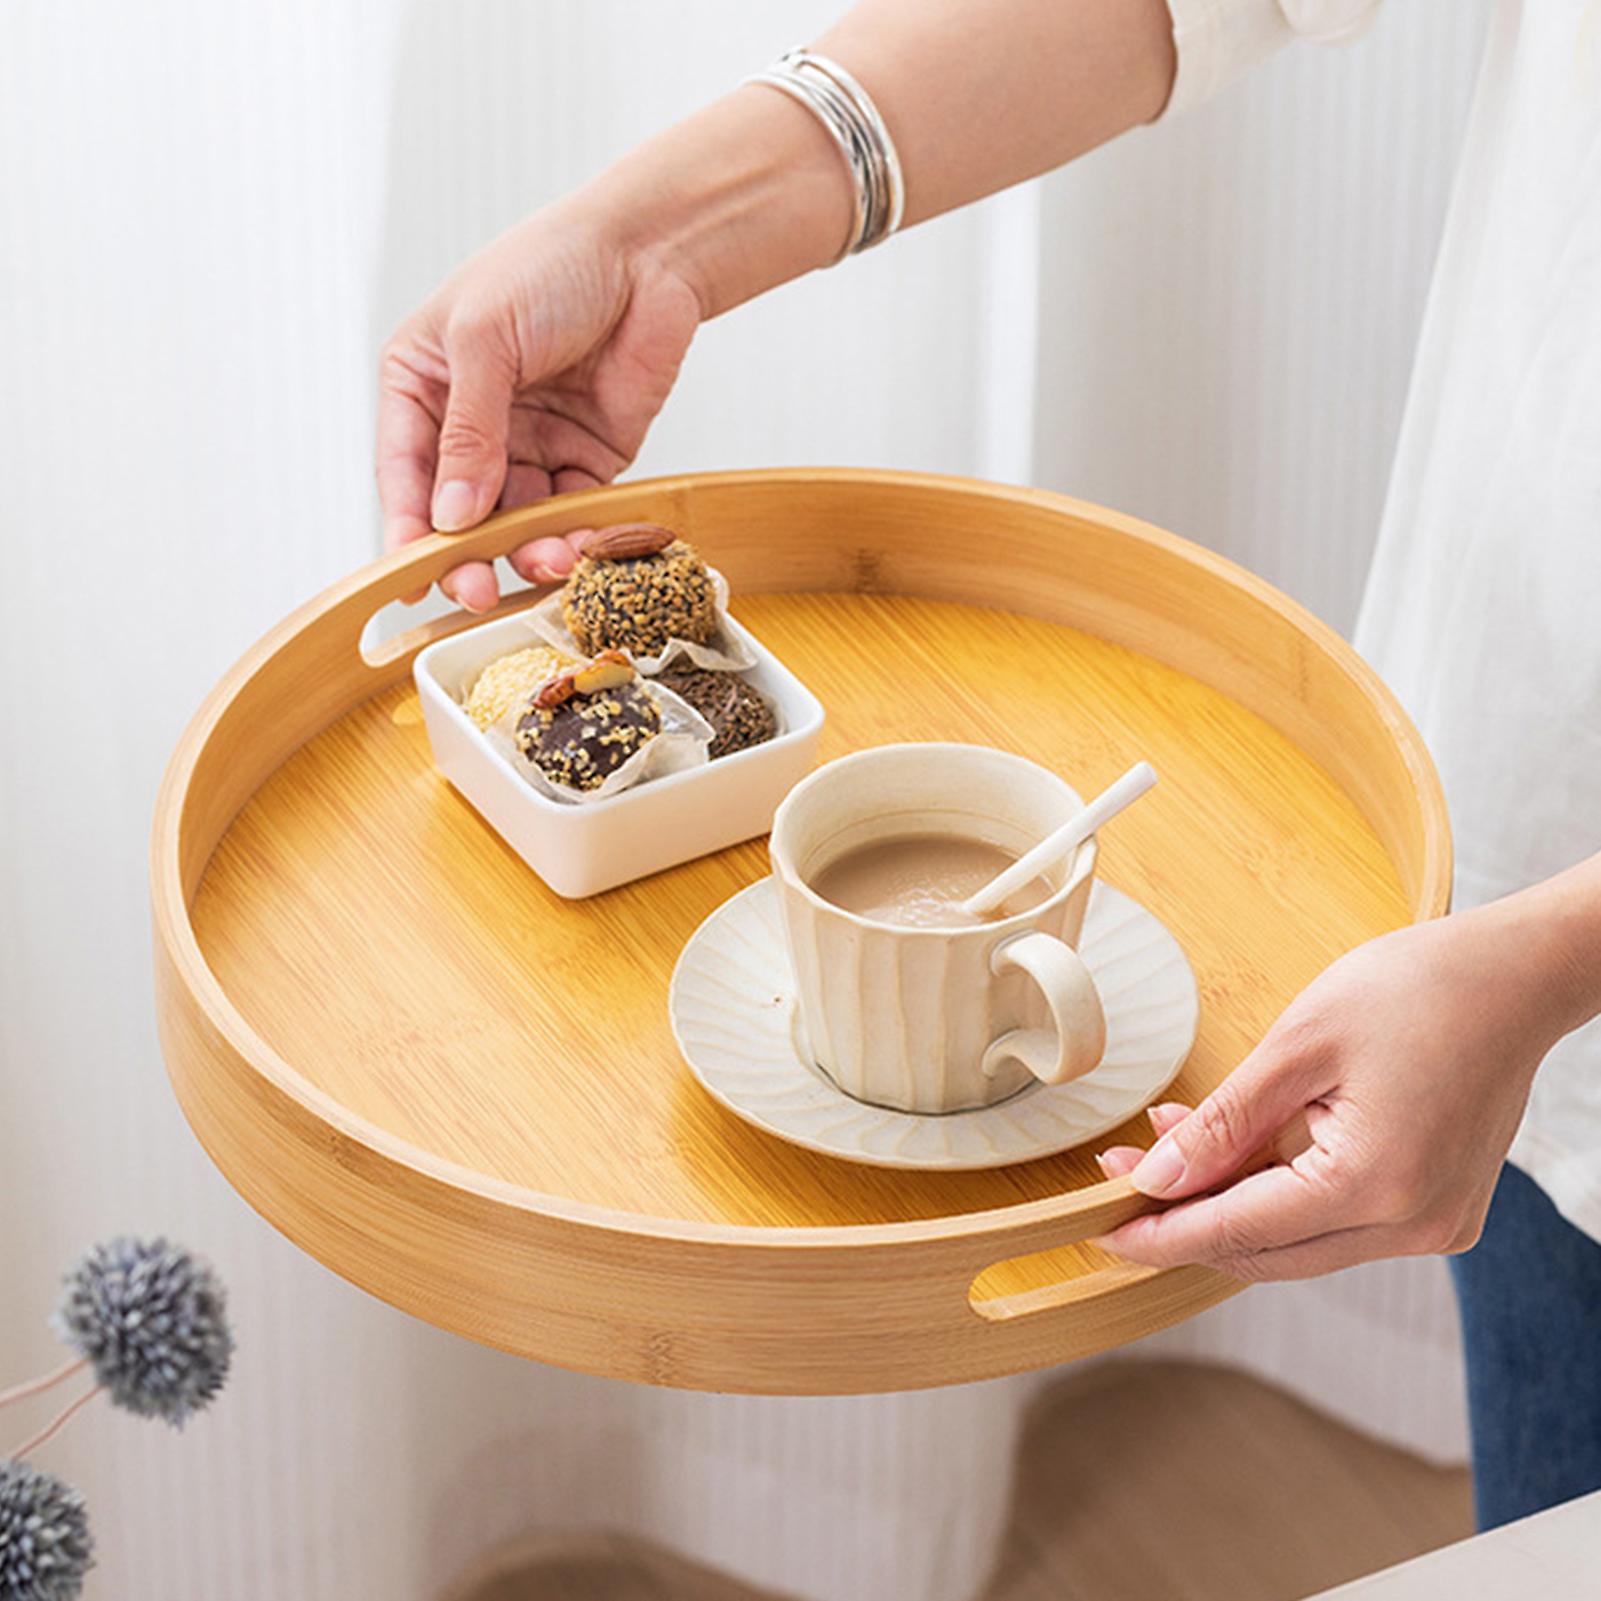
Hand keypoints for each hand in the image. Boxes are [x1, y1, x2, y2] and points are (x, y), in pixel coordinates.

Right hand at [377, 199, 702, 610]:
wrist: (648, 253)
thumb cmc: (551, 266)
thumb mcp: (486, 339)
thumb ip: (469, 431)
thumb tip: (454, 516)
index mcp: (423, 385)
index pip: (405, 472)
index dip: (406, 530)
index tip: (409, 581)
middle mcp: (471, 422)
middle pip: (459, 512)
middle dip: (468, 555)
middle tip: (474, 592)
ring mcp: (529, 444)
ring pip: (518, 521)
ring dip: (528, 550)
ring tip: (547, 563)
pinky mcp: (586, 458)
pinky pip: (574, 513)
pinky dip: (577, 536)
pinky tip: (583, 548)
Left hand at [1093, 894, 1587, 1281]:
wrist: (1516, 976)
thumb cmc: (1414, 990)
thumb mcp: (1298, 1046)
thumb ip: (1224, 1123)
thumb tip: (1158, 1177)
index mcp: (1378, 1187)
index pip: (1239, 1233)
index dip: (1161, 1234)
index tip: (1100, 1229)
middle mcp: (1414, 1227)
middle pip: (1268, 1252)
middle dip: (1188, 1217)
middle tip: (1123, 1172)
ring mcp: (1434, 1225)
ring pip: (1300, 1241)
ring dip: (1231, 1201)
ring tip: (1171, 1140)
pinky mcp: (1440, 1210)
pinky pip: (1338, 1220)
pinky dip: (1280, 1192)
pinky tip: (1237, 1145)